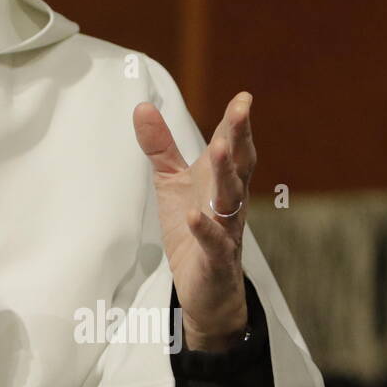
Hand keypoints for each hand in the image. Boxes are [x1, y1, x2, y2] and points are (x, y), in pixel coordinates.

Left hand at [132, 92, 255, 351]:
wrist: (207, 288)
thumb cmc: (193, 228)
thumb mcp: (172, 182)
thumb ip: (161, 146)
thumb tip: (143, 106)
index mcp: (221, 182)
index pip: (233, 148)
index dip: (237, 124)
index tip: (244, 98)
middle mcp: (229, 202)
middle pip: (238, 167)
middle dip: (239, 139)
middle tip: (240, 112)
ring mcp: (226, 231)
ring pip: (230, 200)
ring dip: (226, 175)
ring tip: (219, 150)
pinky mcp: (214, 259)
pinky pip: (213, 243)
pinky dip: (204, 229)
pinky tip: (194, 215)